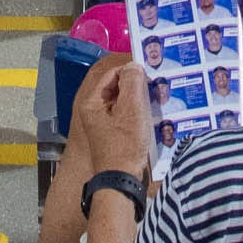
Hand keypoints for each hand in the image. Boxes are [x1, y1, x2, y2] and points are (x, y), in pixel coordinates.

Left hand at [71, 54, 149, 179]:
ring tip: (151, 85)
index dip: (130, 64)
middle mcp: (91, 106)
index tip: (149, 64)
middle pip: (111, 80)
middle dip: (130, 73)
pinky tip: (147, 102)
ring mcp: (99, 117)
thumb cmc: (125, 146)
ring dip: (133, 86)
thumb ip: (132, 83)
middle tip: (150, 71)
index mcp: (90, 100)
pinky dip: (132, 100)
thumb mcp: (132, 111)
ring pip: (116, 92)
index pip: (110, 71)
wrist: (121, 179)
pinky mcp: (109, 126)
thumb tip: (134, 65)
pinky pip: (119, 104)